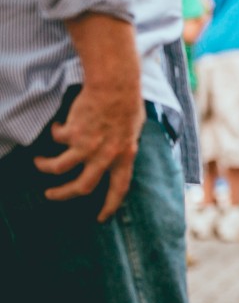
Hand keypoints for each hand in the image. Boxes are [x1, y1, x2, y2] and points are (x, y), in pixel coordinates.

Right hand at [34, 13, 144, 221]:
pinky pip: (56, 138)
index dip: (110, 205)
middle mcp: (105, 156)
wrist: (115, 84)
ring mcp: (87, 145)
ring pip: (59, 168)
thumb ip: (126, 145)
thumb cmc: (128, 103)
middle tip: (51, 195)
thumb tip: (123, 154)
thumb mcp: (136, 129)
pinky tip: (56, 126)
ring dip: (45, 167)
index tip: (101, 218)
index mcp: (125, 156)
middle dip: (63, 194)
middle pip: (81, 187)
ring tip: (39, 163)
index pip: (119, 188)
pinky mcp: (72, 133)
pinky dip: (54, 133)